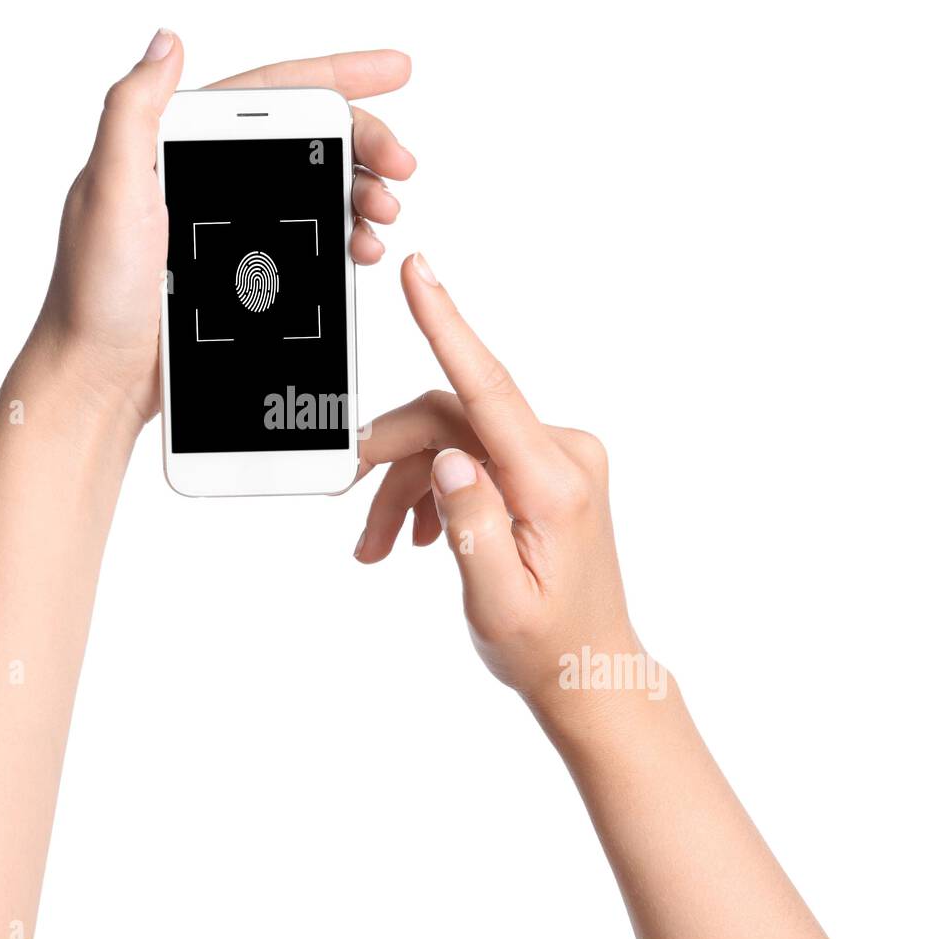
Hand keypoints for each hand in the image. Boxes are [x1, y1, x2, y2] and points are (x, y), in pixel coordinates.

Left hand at [34, 29, 415, 421]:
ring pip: (314, 191)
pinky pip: (308, 241)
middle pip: (307, 140)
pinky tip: (362, 247)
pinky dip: (343, 237)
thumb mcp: (108, 189)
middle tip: (405, 165)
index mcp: (176, 146)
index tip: (396, 72)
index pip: (271, 91)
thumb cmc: (93, 292)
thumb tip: (167, 42)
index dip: (337, 76)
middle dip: (365, 143)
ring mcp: (229, 226)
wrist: (98, 378)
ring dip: (361, 192)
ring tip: (386, 211)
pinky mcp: (242, 273)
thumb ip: (135, 111)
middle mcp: (206, 178)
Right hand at [355, 253, 645, 715]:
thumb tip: (448, 459)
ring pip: (452, 438)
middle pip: (450, 418)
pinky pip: (470, 452)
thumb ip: (471, 526)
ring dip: (406, 485)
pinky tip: (415, 533)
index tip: (418, 272)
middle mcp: (562, 454)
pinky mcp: (542, 465)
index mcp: (553, 484)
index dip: (446, 324)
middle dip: (390, 460)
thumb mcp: (497, 603)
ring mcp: (555, 456)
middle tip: (348, 508)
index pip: (488, 389)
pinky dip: (432, 487)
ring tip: (377, 547)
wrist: (590, 666)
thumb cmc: (546, 644)